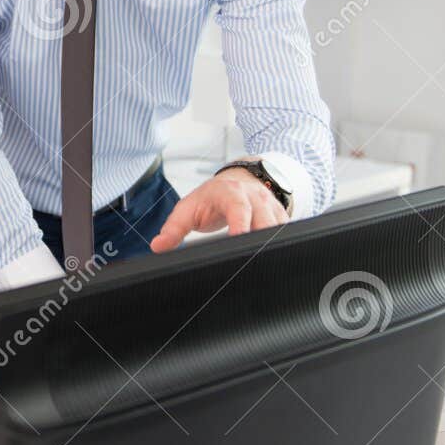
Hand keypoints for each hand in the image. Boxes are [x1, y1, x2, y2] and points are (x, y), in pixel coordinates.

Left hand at [149, 168, 287, 252]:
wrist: (235, 181)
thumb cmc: (210, 198)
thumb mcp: (188, 209)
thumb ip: (173, 229)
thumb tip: (158, 246)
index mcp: (230, 193)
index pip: (239, 208)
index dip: (241, 224)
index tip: (238, 239)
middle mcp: (254, 196)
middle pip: (265, 219)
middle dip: (260, 240)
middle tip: (250, 261)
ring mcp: (270, 205)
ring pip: (280, 226)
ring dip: (270, 244)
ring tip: (258, 264)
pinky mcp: (281, 215)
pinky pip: (287, 231)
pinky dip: (279, 245)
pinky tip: (269, 259)